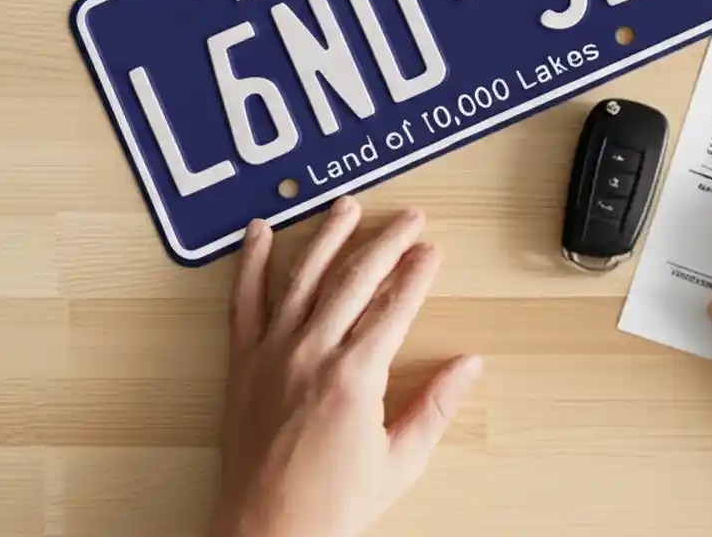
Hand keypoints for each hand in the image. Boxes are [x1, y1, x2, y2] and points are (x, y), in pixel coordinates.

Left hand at [213, 198, 481, 536]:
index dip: (417, 273)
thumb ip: (436, 407)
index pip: (395, 306)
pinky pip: (243, 302)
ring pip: (302, 278)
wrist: (265, 532)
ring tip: (347, 207)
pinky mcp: (242, 364)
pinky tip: (257, 233)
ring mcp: (272, 354)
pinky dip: (248, 264)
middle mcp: (310, 355)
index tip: (433, 251)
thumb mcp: (400, 462)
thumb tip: (469, 365)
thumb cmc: (330, 505)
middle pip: (354, 280)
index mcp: (354, 378)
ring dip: (327, 237)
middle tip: (410, 218)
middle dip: (386, 243)